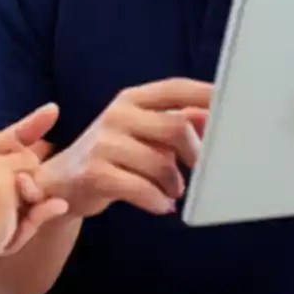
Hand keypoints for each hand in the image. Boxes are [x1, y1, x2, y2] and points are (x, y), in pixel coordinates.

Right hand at [36, 78, 209, 217]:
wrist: (60, 183)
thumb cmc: (111, 156)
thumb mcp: (142, 134)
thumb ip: (174, 123)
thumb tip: (214, 119)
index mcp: (131, 99)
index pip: (175, 88)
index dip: (206, 95)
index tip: (234, 104)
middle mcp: (117, 114)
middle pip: (176, 127)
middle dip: (195, 153)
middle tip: (199, 169)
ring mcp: (104, 142)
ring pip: (161, 163)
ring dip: (176, 183)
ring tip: (173, 191)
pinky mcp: (94, 172)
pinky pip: (141, 188)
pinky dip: (158, 201)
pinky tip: (161, 205)